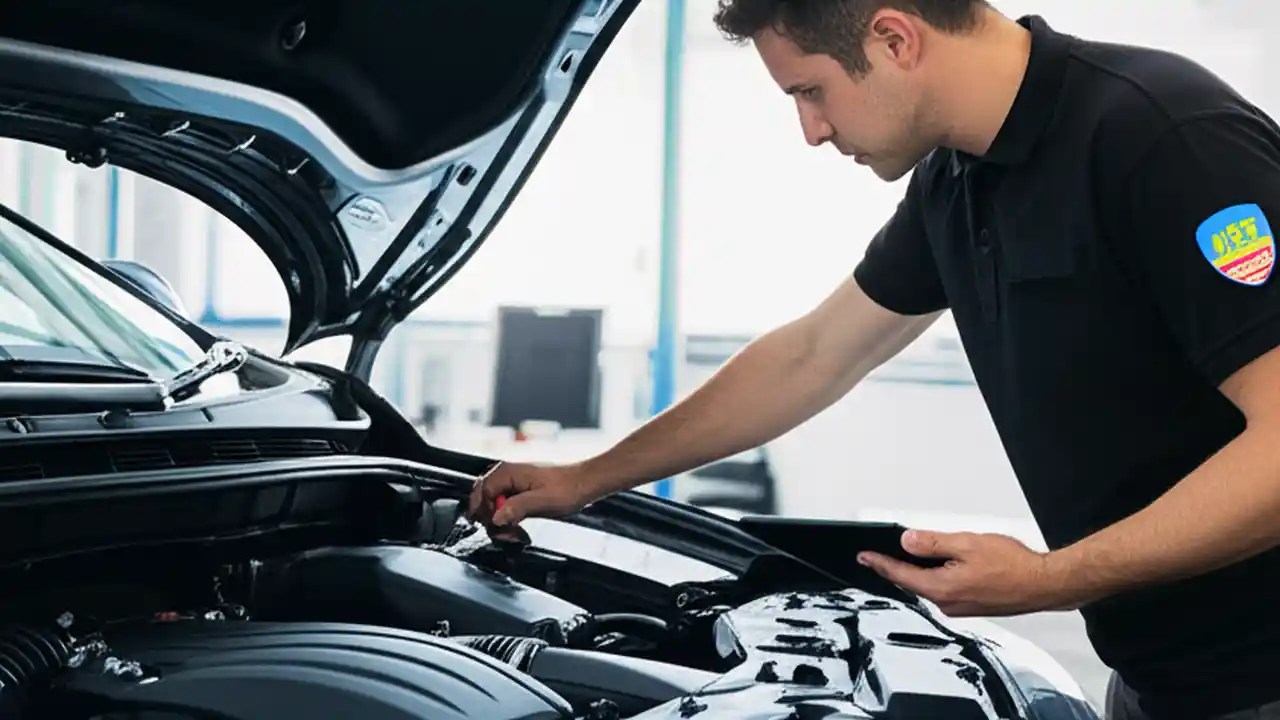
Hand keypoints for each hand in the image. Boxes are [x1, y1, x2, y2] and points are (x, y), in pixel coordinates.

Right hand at [467, 461, 591, 530]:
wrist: (585, 483)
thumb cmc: (568, 488)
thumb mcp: (543, 501)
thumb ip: (517, 507)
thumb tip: (496, 518)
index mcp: (508, 472)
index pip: (481, 494)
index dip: (485, 514)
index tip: (497, 529)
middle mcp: (506, 474)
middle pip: (482, 499)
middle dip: (489, 519)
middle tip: (505, 534)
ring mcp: (512, 482)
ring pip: (491, 504)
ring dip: (499, 522)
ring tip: (514, 533)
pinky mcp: (518, 491)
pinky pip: (502, 506)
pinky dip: (507, 519)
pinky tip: (517, 529)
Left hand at [856, 530, 1077, 616]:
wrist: (1045, 584)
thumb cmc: (1014, 566)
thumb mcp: (966, 544)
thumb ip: (933, 543)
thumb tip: (907, 541)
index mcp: (943, 589)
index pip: (901, 575)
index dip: (880, 563)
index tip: (864, 557)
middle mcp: (949, 603)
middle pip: (913, 582)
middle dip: (896, 567)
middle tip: (879, 554)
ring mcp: (961, 607)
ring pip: (930, 586)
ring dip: (920, 570)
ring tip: (910, 554)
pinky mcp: (973, 605)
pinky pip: (946, 589)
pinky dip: (938, 576)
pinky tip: (942, 564)